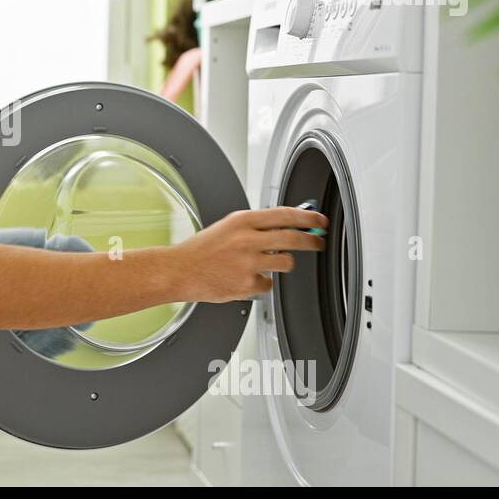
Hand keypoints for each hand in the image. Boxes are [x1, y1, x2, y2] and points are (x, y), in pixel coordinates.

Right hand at [174, 207, 328, 302]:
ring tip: (266, 263)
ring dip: (283, 263)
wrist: (179, 271)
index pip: (285, 214)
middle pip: (294, 238)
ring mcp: (248, 263)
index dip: (308, 217)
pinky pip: (269, 283)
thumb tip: (288, 225)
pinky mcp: (247, 284)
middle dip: (312, 241)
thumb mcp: (228, 227)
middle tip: (318, 243)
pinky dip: (261, 282)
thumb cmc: (202, 249)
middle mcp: (247, 240)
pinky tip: (245, 278)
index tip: (319, 220)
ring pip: (286, 263)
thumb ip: (256, 225)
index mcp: (242, 221)